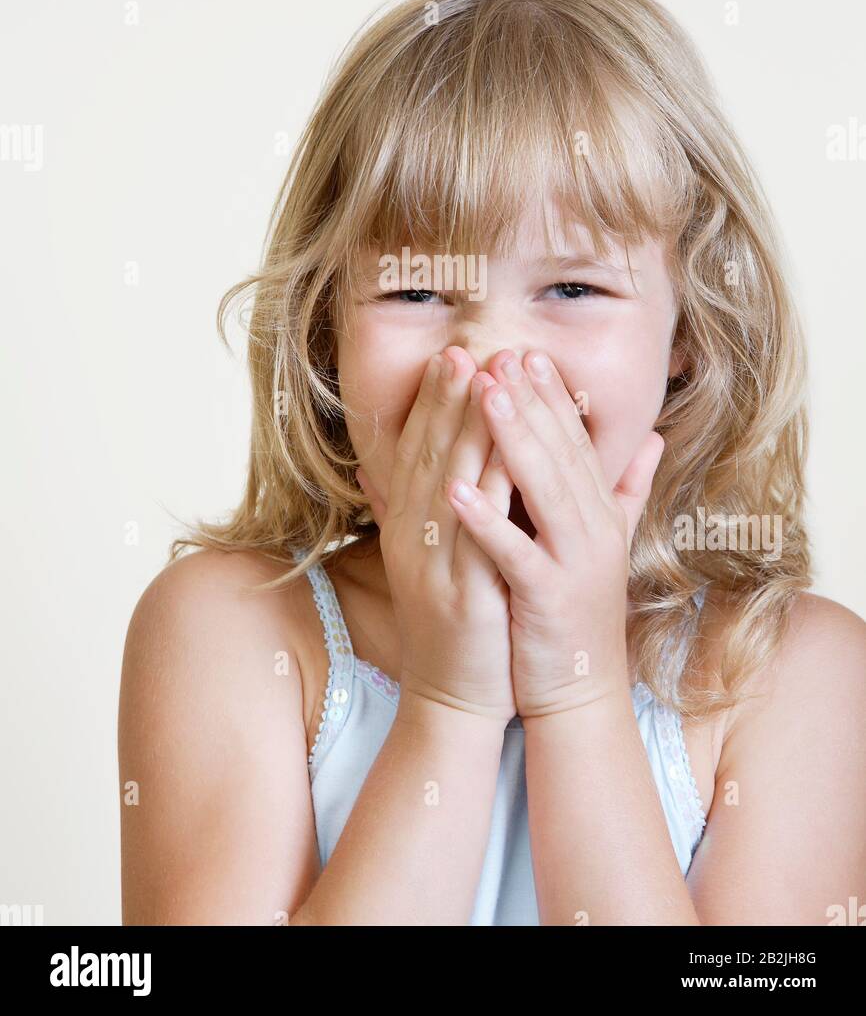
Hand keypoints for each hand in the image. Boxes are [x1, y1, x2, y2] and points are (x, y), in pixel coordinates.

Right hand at [355, 346, 517, 726]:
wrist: (455, 699)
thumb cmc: (461, 624)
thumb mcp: (442, 558)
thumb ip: (433, 508)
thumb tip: (415, 464)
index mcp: (412, 528)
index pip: (419, 453)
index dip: (433, 404)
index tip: (452, 356)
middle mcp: (415, 540)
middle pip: (430, 457)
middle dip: (448, 402)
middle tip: (463, 350)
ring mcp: (436, 567)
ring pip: (449, 484)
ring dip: (467, 429)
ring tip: (483, 381)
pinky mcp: (464, 596)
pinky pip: (477, 532)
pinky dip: (490, 489)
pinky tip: (507, 452)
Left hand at [443, 349, 664, 718]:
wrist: (579, 691)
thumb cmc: (578, 612)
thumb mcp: (606, 542)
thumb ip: (627, 489)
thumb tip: (654, 437)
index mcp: (601, 512)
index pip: (575, 440)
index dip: (551, 396)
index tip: (524, 353)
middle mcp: (595, 529)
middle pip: (560, 451)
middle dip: (529, 399)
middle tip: (498, 354)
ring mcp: (576, 561)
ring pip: (543, 488)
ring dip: (512, 438)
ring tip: (482, 394)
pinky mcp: (549, 597)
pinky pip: (514, 551)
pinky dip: (485, 519)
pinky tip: (455, 489)